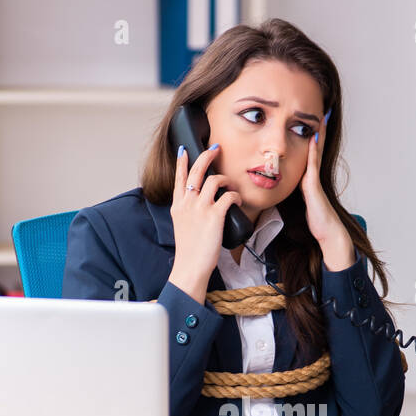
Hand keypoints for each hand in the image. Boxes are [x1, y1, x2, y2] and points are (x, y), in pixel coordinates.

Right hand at [170, 144, 241, 295]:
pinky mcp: (215, 216)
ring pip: (215, 180)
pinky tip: (237, 201)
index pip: (179, 177)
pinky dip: (235, 196)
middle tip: (216, 149)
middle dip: (207, 155)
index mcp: (178, 205)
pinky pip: (229, 196)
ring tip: (231, 186)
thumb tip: (199, 203)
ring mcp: (200, 208)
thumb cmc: (189, 250)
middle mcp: (187, 203)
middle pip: (197, 170)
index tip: (184, 150)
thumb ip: (187, 212)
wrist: (190, 266)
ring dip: (227, 180)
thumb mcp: (182, 226)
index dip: (182, 161)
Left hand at [300, 111, 355, 269]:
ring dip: (317, 134)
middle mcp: (312, 176)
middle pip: (315, 148)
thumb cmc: (315, 222)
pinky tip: (312, 138)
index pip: (308, 153)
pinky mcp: (314, 186)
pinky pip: (313, 164)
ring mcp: (315, 180)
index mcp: (307, 179)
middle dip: (315, 130)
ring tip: (318, 116)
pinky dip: (314, 150)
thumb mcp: (299, 203)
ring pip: (315, 152)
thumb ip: (293, 193)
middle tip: (319, 111)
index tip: (306, 121)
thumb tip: (278, 187)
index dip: (308, 138)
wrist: (328, 233)